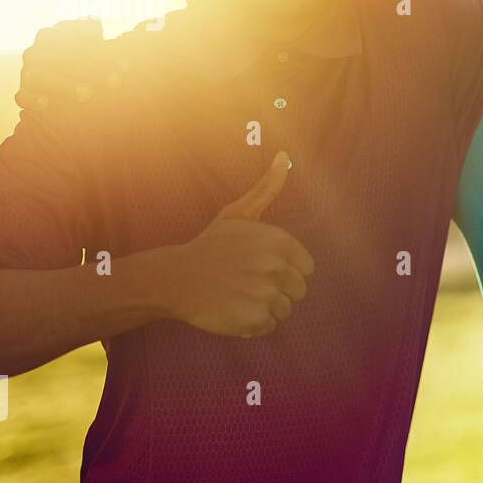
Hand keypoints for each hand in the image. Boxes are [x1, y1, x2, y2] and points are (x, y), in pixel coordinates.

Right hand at [15, 17, 125, 111]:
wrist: (57, 83)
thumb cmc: (82, 61)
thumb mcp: (91, 46)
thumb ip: (96, 37)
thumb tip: (95, 22)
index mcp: (53, 34)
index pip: (78, 41)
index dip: (104, 53)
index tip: (127, 66)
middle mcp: (37, 51)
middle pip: (63, 58)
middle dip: (92, 70)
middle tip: (115, 81)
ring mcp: (28, 72)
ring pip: (43, 76)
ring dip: (65, 85)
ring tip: (87, 94)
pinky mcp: (22, 92)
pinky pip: (23, 95)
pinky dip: (33, 99)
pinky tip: (47, 104)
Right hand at [164, 152, 314, 338]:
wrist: (176, 277)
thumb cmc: (211, 246)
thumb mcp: (240, 213)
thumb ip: (268, 187)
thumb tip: (285, 156)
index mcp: (281, 242)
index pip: (306, 269)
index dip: (285, 270)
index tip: (259, 267)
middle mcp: (277, 267)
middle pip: (298, 291)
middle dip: (276, 290)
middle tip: (246, 282)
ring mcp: (266, 294)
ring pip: (284, 310)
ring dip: (264, 307)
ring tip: (237, 294)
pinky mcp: (254, 318)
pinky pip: (268, 326)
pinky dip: (252, 323)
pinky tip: (232, 309)